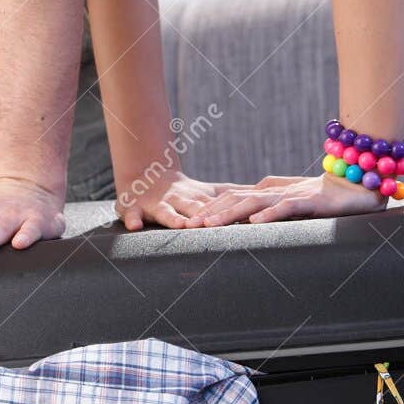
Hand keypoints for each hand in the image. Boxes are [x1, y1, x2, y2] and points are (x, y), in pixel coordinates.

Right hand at [118, 171, 255, 230]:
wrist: (147, 177)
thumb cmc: (185, 193)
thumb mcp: (211, 192)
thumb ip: (238, 194)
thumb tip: (272, 196)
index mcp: (198, 198)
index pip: (216, 206)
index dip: (230, 212)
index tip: (248, 219)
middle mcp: (179, 199)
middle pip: (193, 207)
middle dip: (202, 216)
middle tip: (214, 225)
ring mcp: (157, 204)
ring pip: (166, 212)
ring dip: (173, 218)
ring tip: (181, 225)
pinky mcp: (135, 207)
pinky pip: (132, 213)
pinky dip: (132, 218)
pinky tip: (134, 226)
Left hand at [179, 171, 392, 227]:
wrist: (358, 184)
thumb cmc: (325, 195)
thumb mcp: (290, 202)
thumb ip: (270, 203)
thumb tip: (248, 217)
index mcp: (268, 190)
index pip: (233, 197)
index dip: (211, 208)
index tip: (190, 221)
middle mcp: (275, 191)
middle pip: (237, 199)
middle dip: (212, 212)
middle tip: (189, 224)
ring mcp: (291, 194)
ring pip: (255, 203)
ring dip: (230, 214)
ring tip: (210, 224)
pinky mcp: (310, 201)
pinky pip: (286, 208)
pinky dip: (270, 215)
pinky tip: (254, 223)